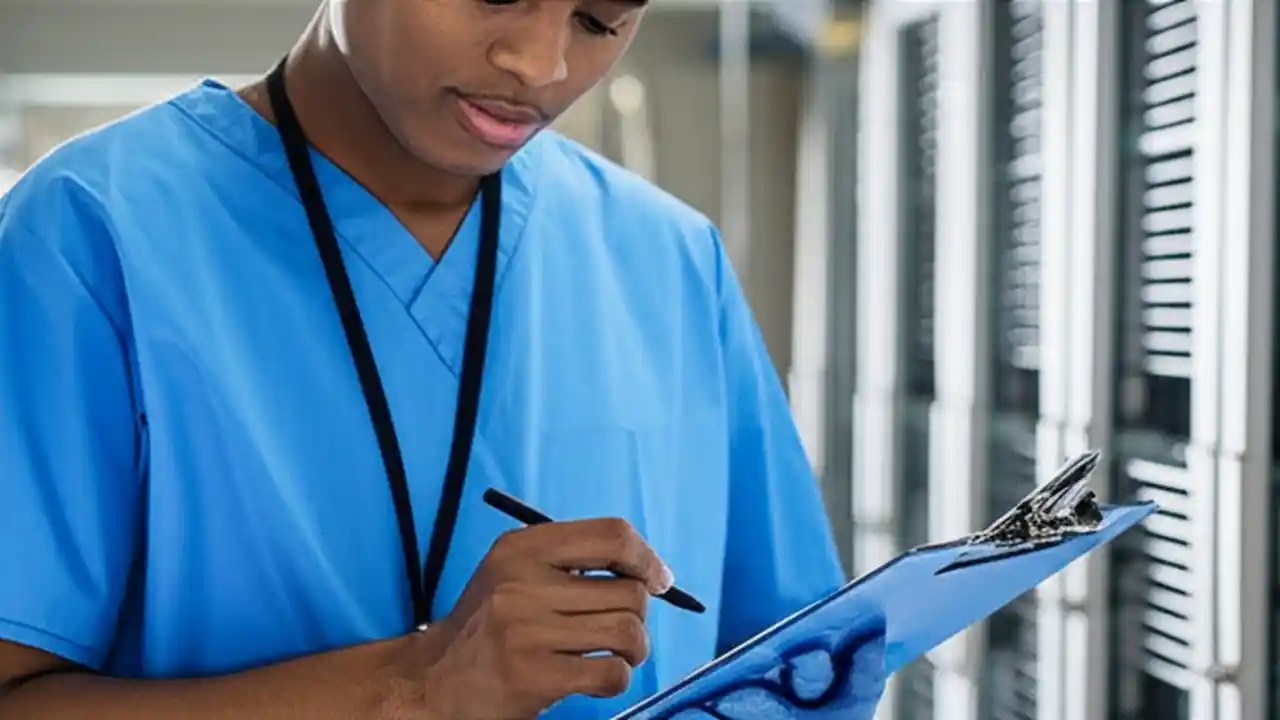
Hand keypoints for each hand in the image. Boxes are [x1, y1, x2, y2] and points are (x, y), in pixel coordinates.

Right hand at [421, 518, 674, 719]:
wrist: (434, 681)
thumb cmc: (490, 625)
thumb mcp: (517, 573)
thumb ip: (575, 561)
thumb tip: (654, 572)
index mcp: (521, 548)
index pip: (612, 535)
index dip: (646, 558)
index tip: (658, 579)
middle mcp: (522, 583)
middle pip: (629, 590)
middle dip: (638, 615)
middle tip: (619, 630)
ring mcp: (526, 631)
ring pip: (627, 632)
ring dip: (633, 650)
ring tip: (611, 655)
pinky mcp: (533, 676)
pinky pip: (612, 673)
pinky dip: (615, 679)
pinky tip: (593, 679)